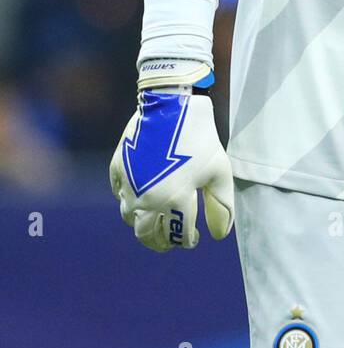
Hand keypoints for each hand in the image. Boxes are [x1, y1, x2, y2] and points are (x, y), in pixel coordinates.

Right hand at [110, 88, 233, 252]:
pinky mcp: (117, 169)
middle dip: (160, 242)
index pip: (179, 235)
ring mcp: (130, 184)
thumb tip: (218, 235)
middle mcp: (149, 198)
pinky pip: (120, 194)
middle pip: (147, 235)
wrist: (171, 105)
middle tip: (169, 241)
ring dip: (143, 224)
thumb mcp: (219, 171)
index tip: (193, 238)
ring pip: (130, 218)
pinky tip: (143, 195)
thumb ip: (221, 206)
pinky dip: (129, 200)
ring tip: (156, 221)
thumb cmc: (200, 138)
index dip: (187, 240)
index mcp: (177, 200)